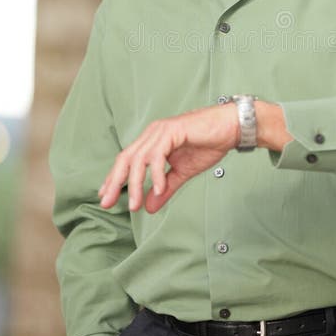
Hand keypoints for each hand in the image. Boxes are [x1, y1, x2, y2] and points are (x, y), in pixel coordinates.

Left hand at [99, 104, 239, 213]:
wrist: (230, 129)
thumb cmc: (208, 144)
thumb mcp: (183, 172)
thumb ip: (166, 188)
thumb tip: (148, 207)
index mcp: (152, 141)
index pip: (127, 161)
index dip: (114, 178)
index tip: (105, 197)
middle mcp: (152, 134)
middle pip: (126, 159)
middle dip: (114, 182)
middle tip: (106, 202)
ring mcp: (161, 131)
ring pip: (139, 159)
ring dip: (136, 183)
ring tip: (135, 204)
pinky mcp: (173, 131)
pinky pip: (158, 155)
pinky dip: (157, 174)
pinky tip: (159, 189)